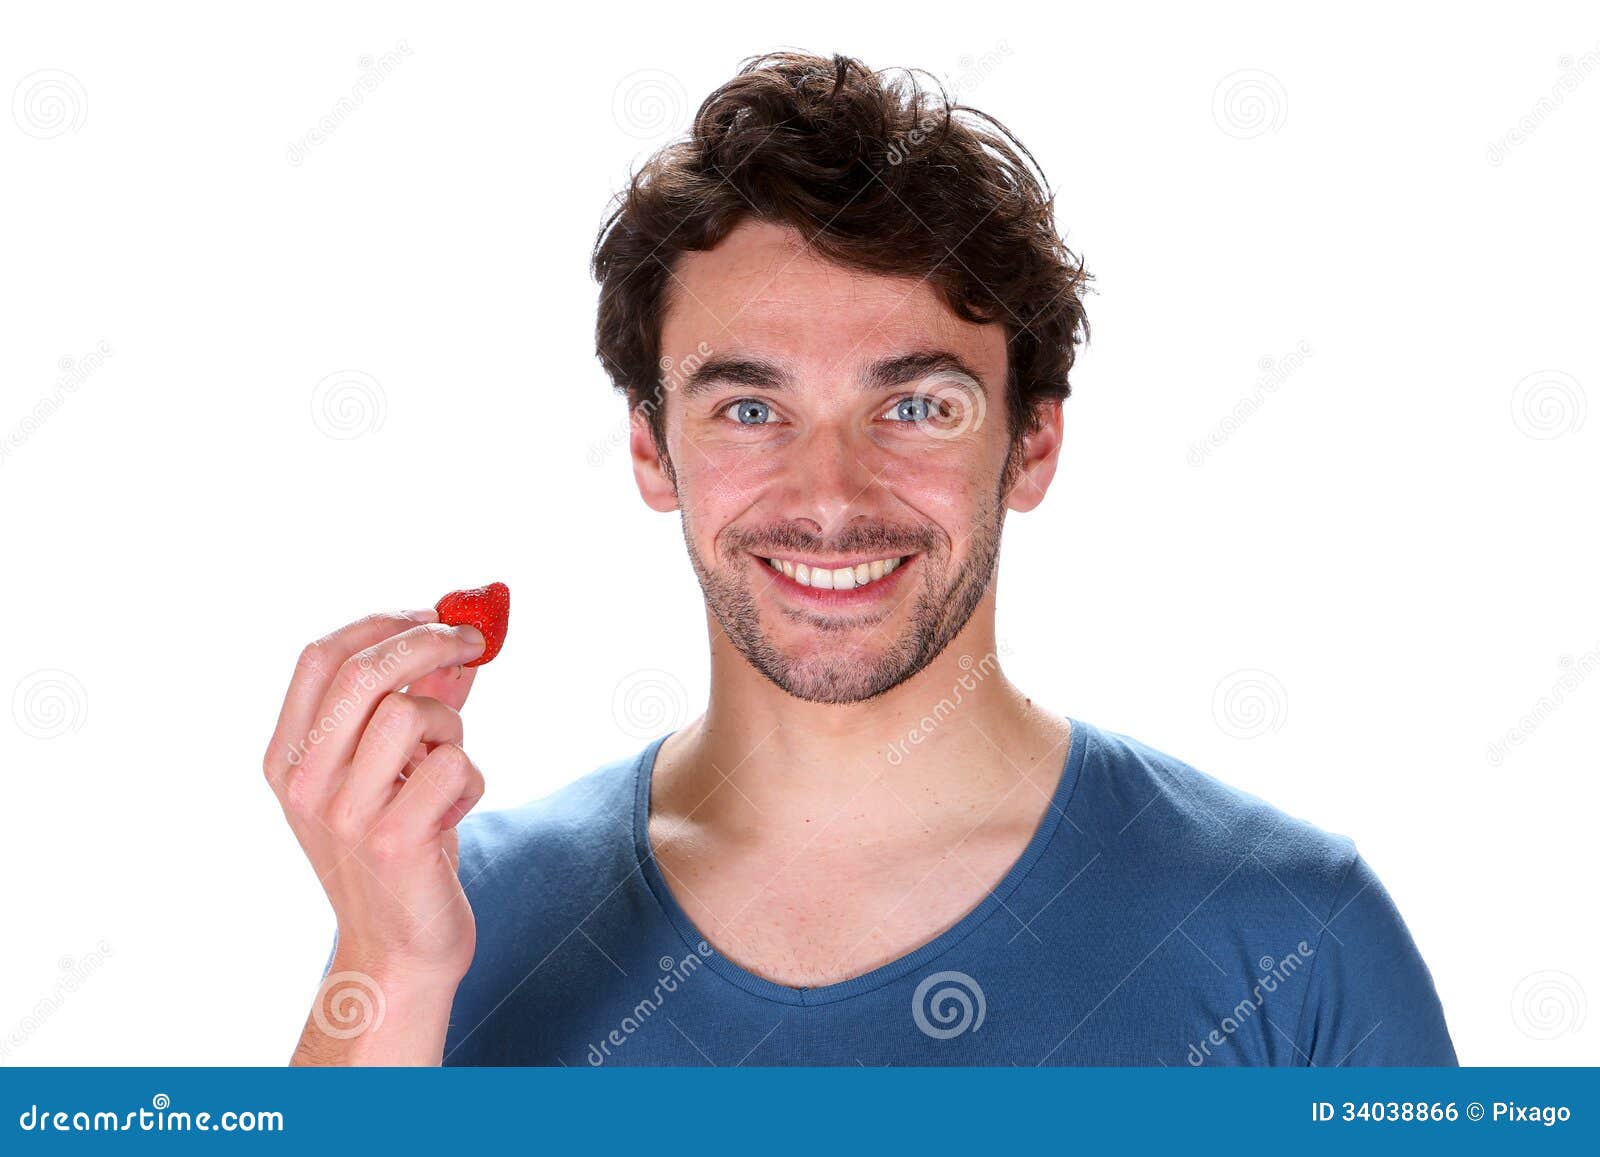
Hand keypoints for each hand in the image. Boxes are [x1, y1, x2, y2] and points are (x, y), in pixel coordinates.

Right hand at [263, 609, 487, 1003]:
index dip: (380, 622)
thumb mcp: (387, 771)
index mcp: (287, 758)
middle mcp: (304, 783)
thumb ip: (412, 703)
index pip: (318, 656)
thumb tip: (453, 638)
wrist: (399, 952)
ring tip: (446, 769)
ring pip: (414, 713)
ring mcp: (344, 814)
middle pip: (365, 670)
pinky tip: (453, 815)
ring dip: (452, 729)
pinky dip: (471, 780)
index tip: (429, 611)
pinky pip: (454, 764)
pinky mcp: (394, 841)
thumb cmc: (398, 851)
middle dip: (431, 640)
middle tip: (474, 642)